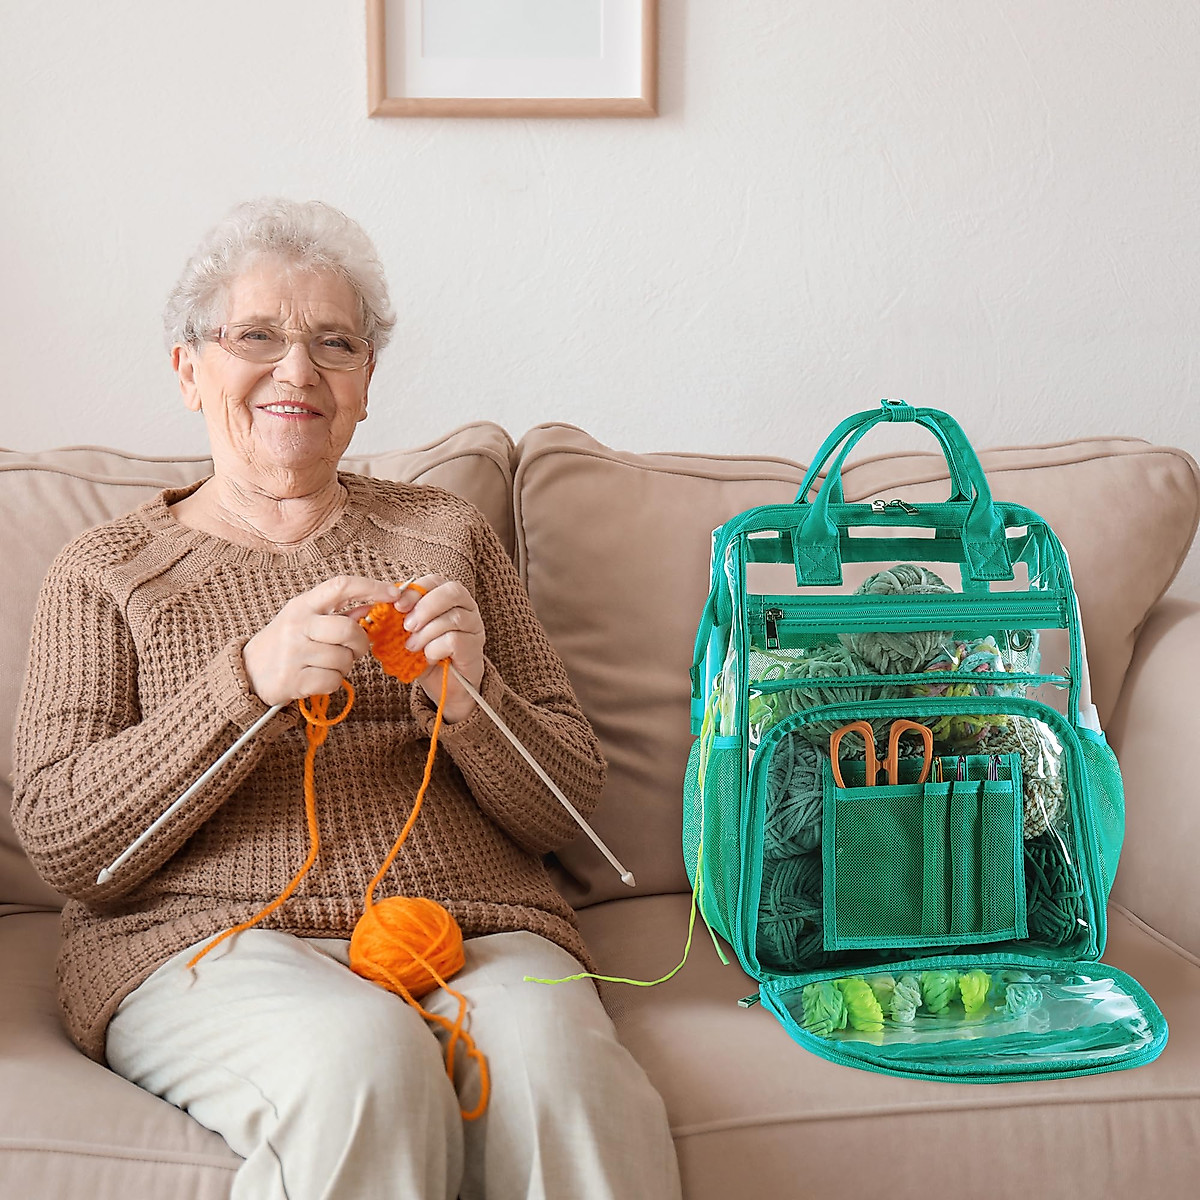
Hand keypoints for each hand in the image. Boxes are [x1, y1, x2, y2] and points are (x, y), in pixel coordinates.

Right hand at [242, 576, 402, 706]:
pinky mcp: (293, 679)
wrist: (248, 673)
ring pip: (343, 658)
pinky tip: (319, 677)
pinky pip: (333, 680)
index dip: (371, 587)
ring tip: (329, 664)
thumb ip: (337, 612)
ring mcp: (293, 652)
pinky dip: (334, 682)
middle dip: (360, 642)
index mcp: (303, 604)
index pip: (341, 586)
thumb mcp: (306, 619)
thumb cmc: (286, 643)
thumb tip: (371, 606)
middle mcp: (297, 625)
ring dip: (345, 665)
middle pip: (348, 629)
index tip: (394, 593)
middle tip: (355, 649)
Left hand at [395, 574, 485, 722]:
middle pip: (452, 592)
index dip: (415, 591)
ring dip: (426, 634)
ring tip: (412, 647)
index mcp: (448, 596)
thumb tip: (378, 606)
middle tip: (407, 627)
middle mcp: (466, 607)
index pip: (435, 581)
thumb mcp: (409, 632)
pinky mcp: (475, 647)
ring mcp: (474, 626)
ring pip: (452, 618)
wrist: (443, 685)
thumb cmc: (425, 653)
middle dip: (425, 608)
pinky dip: (435, 649)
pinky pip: (454, 640)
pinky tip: (429, 658)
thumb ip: (399, 616)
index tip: (397, 606)